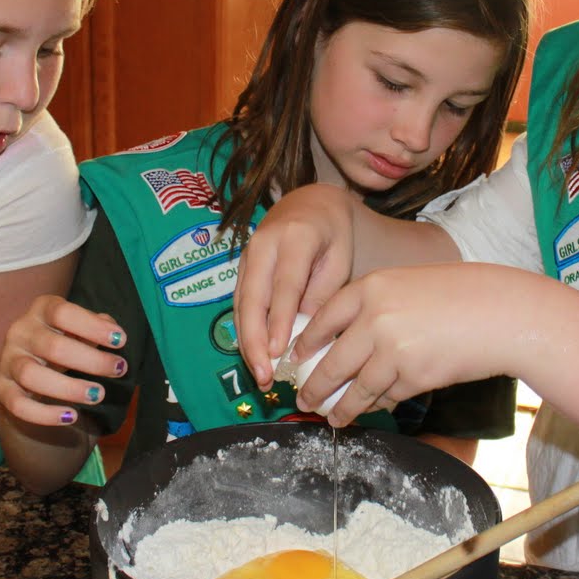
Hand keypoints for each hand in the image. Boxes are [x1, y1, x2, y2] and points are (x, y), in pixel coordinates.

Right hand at [0, 293, 127, 426]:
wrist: (29, 368)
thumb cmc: (64, 341)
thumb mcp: (79, 329)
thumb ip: (97, 326)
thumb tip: (114, 332)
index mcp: (41, 310)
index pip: (63, 312)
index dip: (92, 326)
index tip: (121, 340)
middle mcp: (20, 332)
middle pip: (52, 346)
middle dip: (90, 360)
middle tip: (118, 369)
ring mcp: (8, 360)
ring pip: (31, 375)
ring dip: (68, 388)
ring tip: (98, 395)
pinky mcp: (2, 388)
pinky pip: (18, 404)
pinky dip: (44, 414)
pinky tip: (71, 416)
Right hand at [233, 183, 358, 387]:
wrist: (311, 203)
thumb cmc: (332, 234)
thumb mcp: (339, 259)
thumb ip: (322, 292)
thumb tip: (305, 333)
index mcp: (295, 237)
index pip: (285, 285)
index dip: (280, 320)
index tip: (279, 352)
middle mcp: (263, 245)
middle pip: (252, 298)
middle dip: (255, 340)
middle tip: (264, 374)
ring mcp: (247, 255)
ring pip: (240, 304)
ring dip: (247, 342)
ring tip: (259, 375)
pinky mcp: (241, 268)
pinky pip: (239, 304)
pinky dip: (245, 332)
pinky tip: (254, 357)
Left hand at [294, 262, 534, 424]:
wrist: (502, 313)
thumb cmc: (460, 296)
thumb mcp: (409, 286)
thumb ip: (376, 308)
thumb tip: (346, 342)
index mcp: (371, 288)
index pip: (324, 318)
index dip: (305, 342)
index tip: (295, 358)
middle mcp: (375, 317)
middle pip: (332, 360)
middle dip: (314, 386)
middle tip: (303, 399)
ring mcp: (392, 348)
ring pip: (356, 387)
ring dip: (341, 407)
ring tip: (331, 418)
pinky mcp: (413, 376)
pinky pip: (386, 396)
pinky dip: (378, 404)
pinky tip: (371, 410)